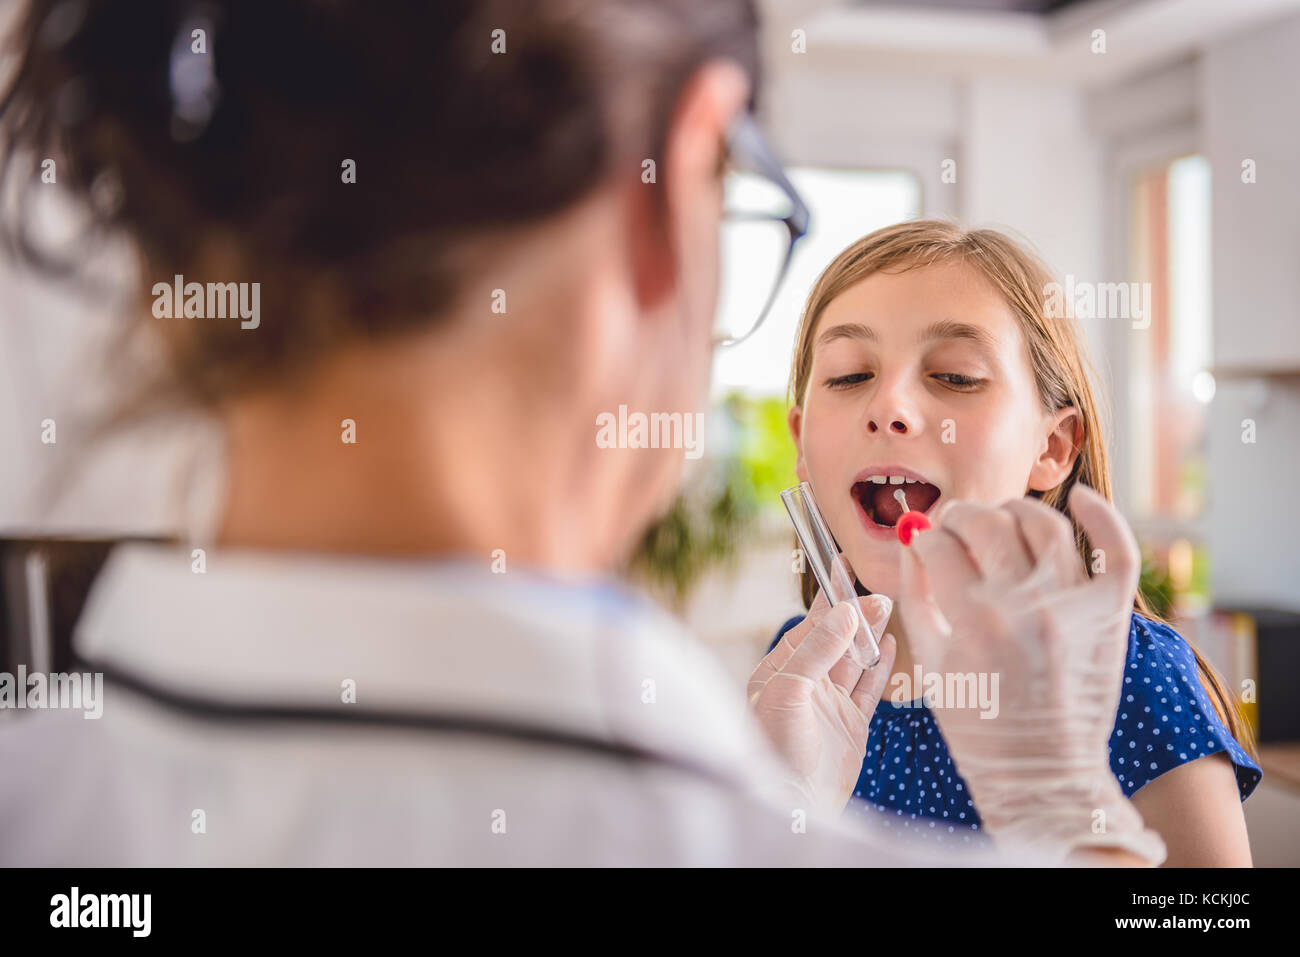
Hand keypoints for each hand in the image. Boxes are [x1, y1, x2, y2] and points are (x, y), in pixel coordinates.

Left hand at [748, 589, 895, 814]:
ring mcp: (829, 705)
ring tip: (887, 606)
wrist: (792, 804)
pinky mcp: (851, 726)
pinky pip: (868, 689)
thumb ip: (818, 650)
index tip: (842, 568)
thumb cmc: (775, 748)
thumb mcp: (790, 691)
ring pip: (854, 661)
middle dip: (855, 615)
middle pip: (834, 640)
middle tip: (879, 592)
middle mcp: (803, 685)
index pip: (807, 627)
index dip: (827, 600)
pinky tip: (888, 645)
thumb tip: (845, 611)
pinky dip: (879, 666)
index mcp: (777, 673)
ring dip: (870, 634)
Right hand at [896, 483, 1165, 864]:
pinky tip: (1079, 499)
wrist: (1042, 774)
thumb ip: (916, 595)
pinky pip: (1115, 549)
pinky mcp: (1109, 615)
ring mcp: (1073, 607)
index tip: (924, 545)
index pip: (939, 544)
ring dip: (1013, 510)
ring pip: (1043, 523)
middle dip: (959, 517)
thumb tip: (911, 542)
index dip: (925, 538)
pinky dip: (1101, 515)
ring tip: (1000, 521)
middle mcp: (1024, 605)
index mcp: (973, 620)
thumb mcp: (932, 663)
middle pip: (986, 523)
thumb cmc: (979, 726)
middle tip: (954, 527)